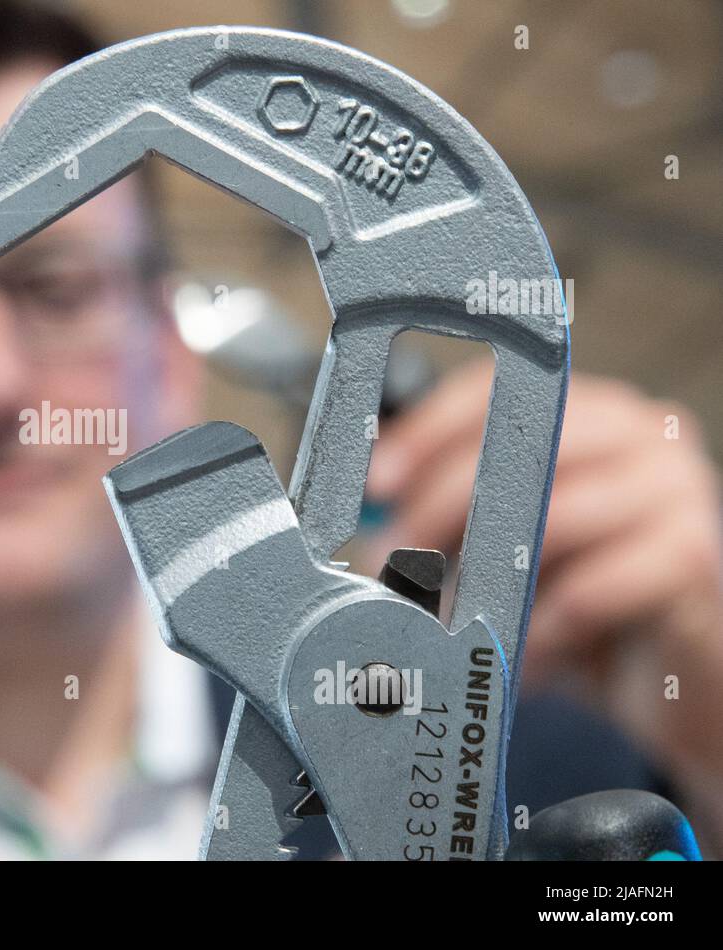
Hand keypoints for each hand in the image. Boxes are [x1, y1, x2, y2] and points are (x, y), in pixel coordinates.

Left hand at [366, 360, 722, 820]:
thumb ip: (456, 513)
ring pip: (554, 515)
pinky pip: (588, 590)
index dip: (425, 432)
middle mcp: (642, 433)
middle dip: (441, 503)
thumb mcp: (515, 543)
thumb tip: (372, 513)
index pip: (498, 390)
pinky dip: (538, 631)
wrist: (683, 672)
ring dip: (486, 578)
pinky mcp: (692, 557)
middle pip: (520, 443)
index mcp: (591, 412)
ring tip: (450, 621)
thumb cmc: (590, 598)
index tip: (376, 482)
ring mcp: (677, 490)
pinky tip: (520, 658)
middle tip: (397, 560)